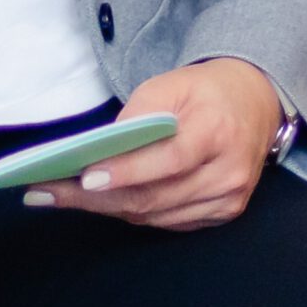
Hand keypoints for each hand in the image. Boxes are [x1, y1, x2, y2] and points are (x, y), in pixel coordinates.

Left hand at [28, 58, 280, 230]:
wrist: (255, 102)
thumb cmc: (206, 91)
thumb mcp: (171, 84)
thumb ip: (138, 114)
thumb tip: (99, 152)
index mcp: (219, 130)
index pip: (170, 160)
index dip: (127, 172)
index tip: (86, 177)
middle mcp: (230, 171)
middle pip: (156, 197)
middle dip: (98, 199)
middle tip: (51, 193)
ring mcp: (229, 198)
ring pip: (156, 216)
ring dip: (109, 208)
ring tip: (64, 196)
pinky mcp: (225, 213)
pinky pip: (167, 222)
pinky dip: (134, 212)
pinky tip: (105, 201)